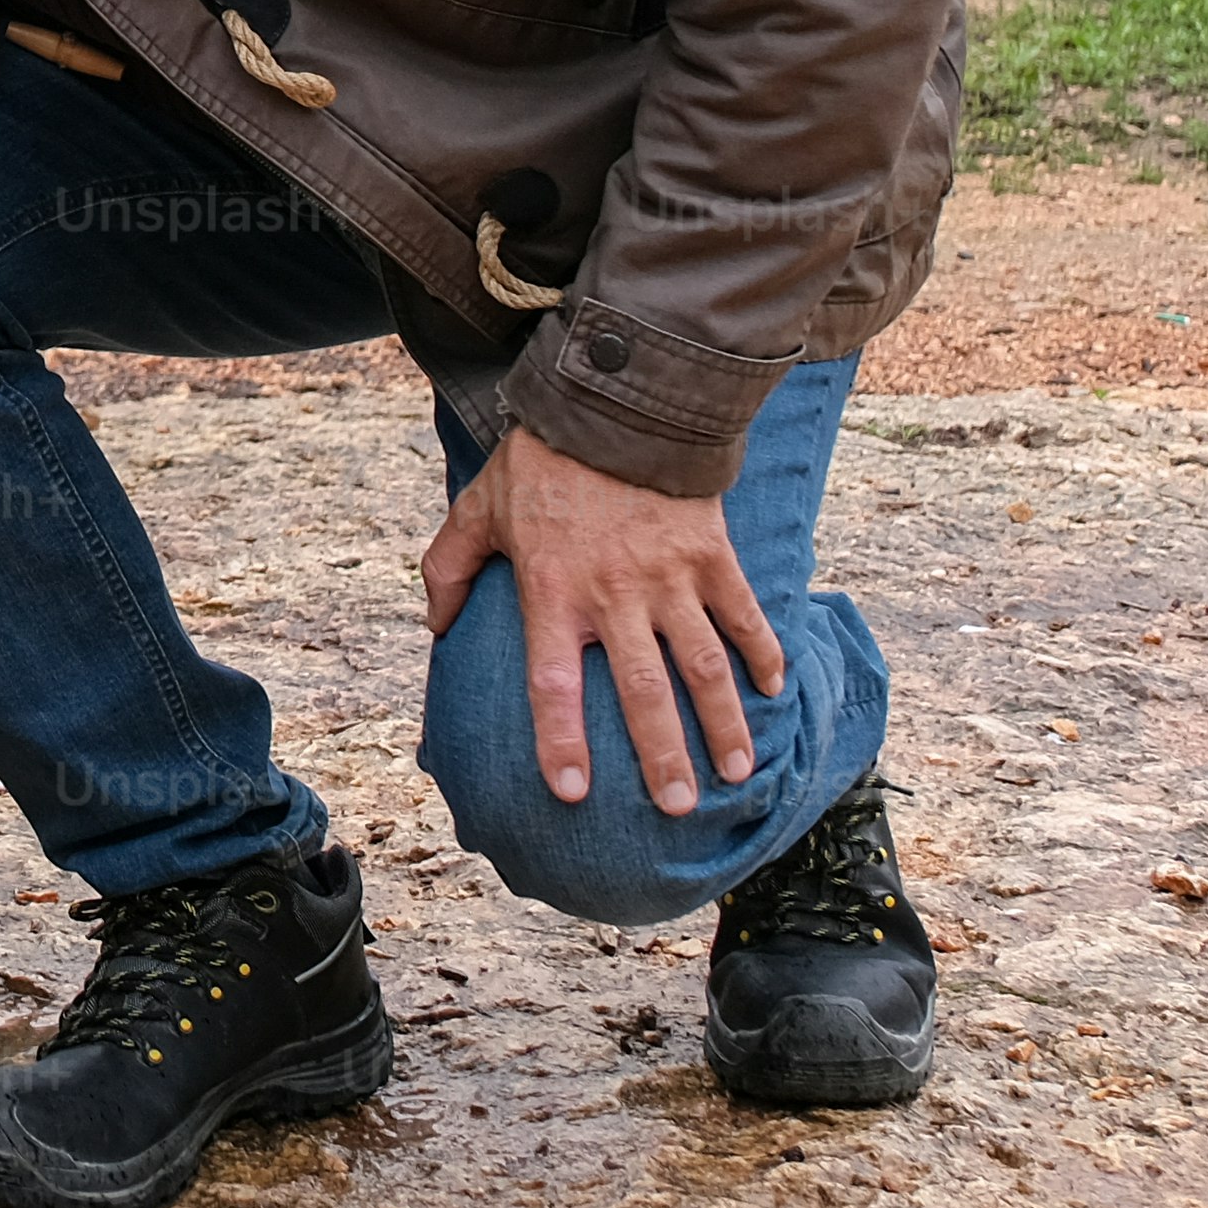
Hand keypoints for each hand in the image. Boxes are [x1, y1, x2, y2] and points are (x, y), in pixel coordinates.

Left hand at [420, 429, 788, 812]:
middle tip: (676, 808)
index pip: (554, 683)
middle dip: (663, 757)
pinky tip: (772, 694)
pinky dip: (763, 654)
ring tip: (735, 774)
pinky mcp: (710, 552)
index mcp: (553, 589)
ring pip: (703, 665)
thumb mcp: (479, 507)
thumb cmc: (541, 461)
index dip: (561, 741)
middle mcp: (614, 593)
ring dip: (722, 724)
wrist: (614, 400)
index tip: (572, 792)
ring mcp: (669, 575)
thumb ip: (449, 568)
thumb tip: (436, 627)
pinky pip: (742, 614)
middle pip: (643, 691)